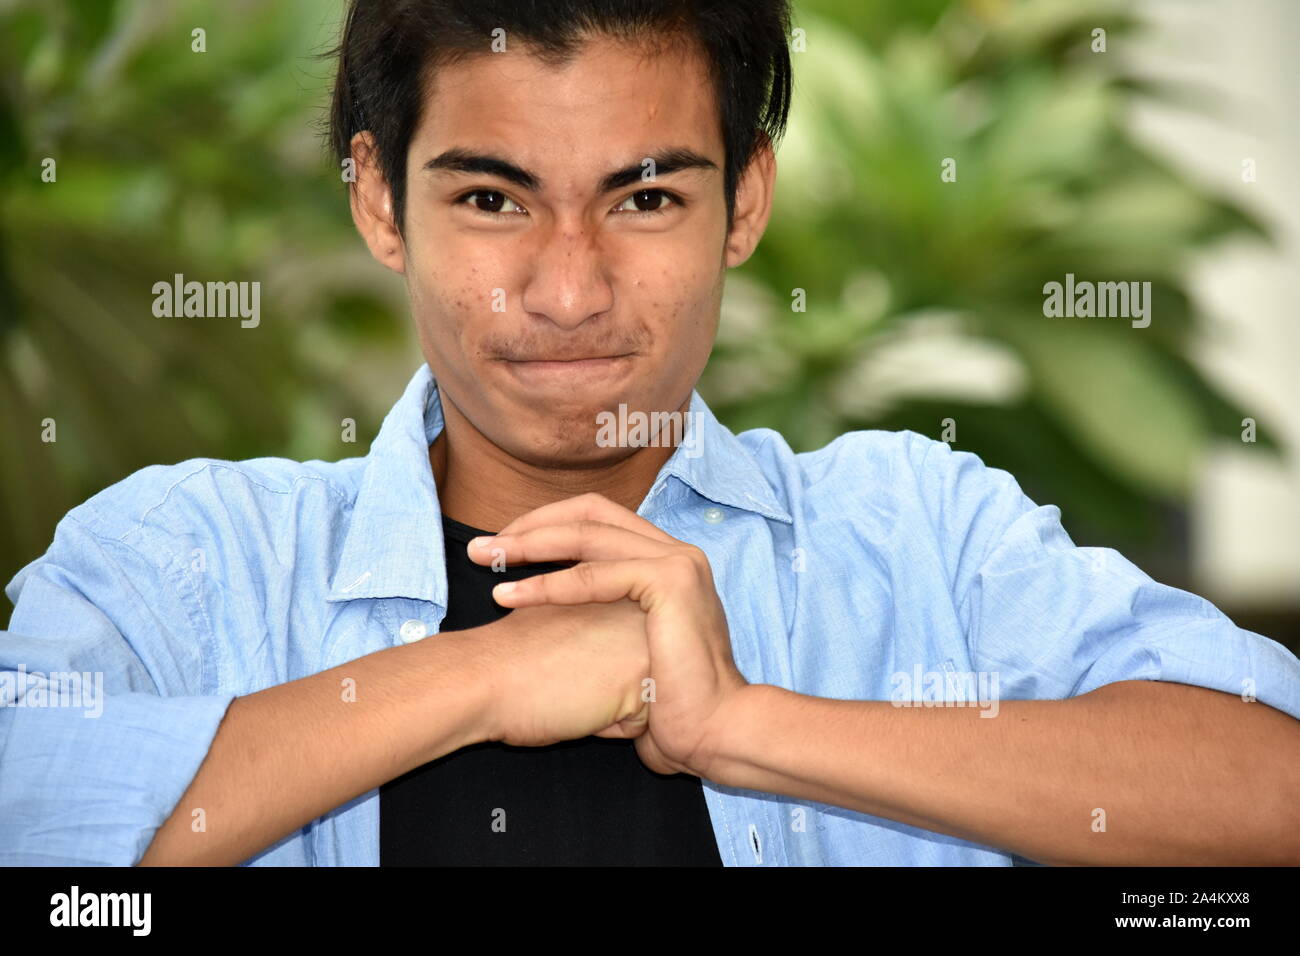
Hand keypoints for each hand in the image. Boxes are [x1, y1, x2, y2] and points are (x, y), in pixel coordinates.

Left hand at [467, 492, 748, 777]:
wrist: (712, 732)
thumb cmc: (668, 703)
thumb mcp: (625, 646)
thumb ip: (599, 617)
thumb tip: (546, 616)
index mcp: (665, 559)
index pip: (597, 517)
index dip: (546, 524)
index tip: (502, 546)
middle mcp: (675, 550)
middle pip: (589, 512)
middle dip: (530, 525)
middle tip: (482, 547)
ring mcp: (677, 561)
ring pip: (587, 533)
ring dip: (529, 545)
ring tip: (487, 560)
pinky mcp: (672, 581)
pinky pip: (597, 574)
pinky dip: (550, 582)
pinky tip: (515, 595)